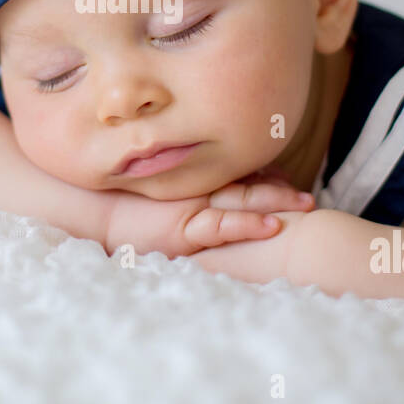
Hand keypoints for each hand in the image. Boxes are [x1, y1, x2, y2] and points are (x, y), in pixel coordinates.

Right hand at [103, 169, 315, 259]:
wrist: (93, 212)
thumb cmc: (124, 208)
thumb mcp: (161, 196)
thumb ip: (185, 187)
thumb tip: (219, 188)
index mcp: (196, 182)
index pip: (239, 175)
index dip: (267, 177)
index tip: (289, 179)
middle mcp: (200, 189)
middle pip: (249, 184)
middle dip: (281, 190)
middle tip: (310, 197)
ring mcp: (194, 206)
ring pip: (244, 200)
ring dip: (276, 202)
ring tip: (305, 205)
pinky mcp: (185, 229)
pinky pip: (223, 226)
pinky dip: (249, 225)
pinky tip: (273, 226)